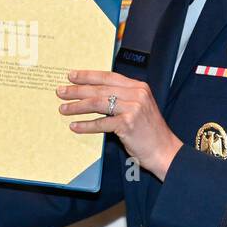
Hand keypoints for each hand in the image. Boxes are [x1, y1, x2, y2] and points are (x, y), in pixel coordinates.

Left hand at [57, 70, 182, 181]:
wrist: (165, 151)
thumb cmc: (149, 131)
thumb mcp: (138, 108)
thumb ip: (122, 98)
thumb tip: (93, 94)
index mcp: (138, 87)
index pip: (108, 76)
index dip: (88, 75)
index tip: (71, 76)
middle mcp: (137, 94)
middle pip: (100, 89)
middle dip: (77, 90)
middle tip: (61, 92)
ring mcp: (133, 108)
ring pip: (98, 103)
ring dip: (78, 106)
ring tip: (64, 109)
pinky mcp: (128, 124)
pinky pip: (101, 123)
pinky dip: (86, 125)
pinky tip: (75, 126)